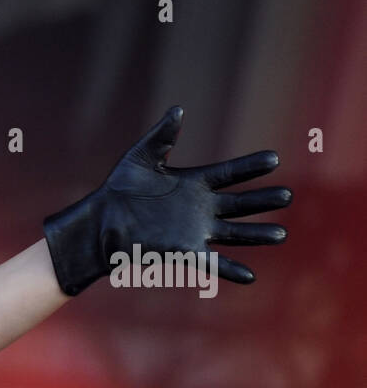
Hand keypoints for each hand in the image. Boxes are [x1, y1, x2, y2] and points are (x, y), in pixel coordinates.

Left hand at [43, 105, 291, 295]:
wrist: (99, 222)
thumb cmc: (118, 189)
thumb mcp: (140, 157)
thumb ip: (162, 136)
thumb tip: (178, 110)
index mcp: (193, 183)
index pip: (229, 173)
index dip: (250, 167)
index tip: (274, 159)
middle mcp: (199, 208)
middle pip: (240, 204)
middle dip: (263, 201)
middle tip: (287, 196)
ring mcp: (194, 231)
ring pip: (234, 233)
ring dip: (257, 235)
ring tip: (281, 235)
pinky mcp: (183, 251)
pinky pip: (211, 263)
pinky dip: (230, 270)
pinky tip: (250, 277)